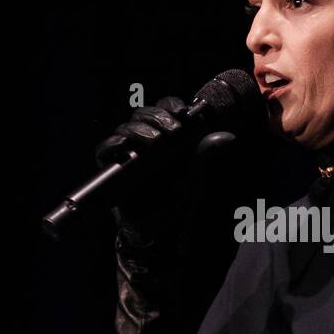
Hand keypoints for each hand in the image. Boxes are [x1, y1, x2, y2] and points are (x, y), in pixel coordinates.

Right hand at [94, 96, 197, 241]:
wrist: (159, 227)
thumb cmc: (178, 200)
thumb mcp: (195, 176)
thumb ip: (206, 155)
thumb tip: (228, 136)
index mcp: (166, 136)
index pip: (164, 109)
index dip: (172, 106)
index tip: (184, 112)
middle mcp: (145, 141)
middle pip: (144, 113)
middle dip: (159, 117)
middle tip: (175, 130)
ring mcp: (127, 152)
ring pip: (126, 126)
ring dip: (141, 129)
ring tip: (157, 142)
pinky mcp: (111, 167)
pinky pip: (105, 148)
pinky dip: (114, 143)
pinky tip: (125, 145)